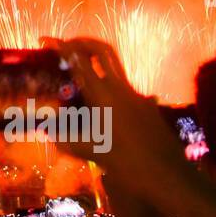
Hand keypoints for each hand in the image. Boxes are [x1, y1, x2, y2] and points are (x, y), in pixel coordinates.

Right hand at [45, 37, 187, 195]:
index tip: (46, 41)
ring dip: (97, 64)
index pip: (79, 61)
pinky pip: (125, 90)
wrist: (169, 175)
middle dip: (83, 42)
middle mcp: (120, 88)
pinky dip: (109, 91)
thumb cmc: (128, 163)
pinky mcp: (147, 106)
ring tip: (81, 77)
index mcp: (103, 95)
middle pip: (102, 50)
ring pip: (115, 68)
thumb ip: (67, 141)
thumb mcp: (92, 152)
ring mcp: (137, 95)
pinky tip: (103, 113)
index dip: (61, 46)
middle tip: (67, 46)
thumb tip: (48, 133)